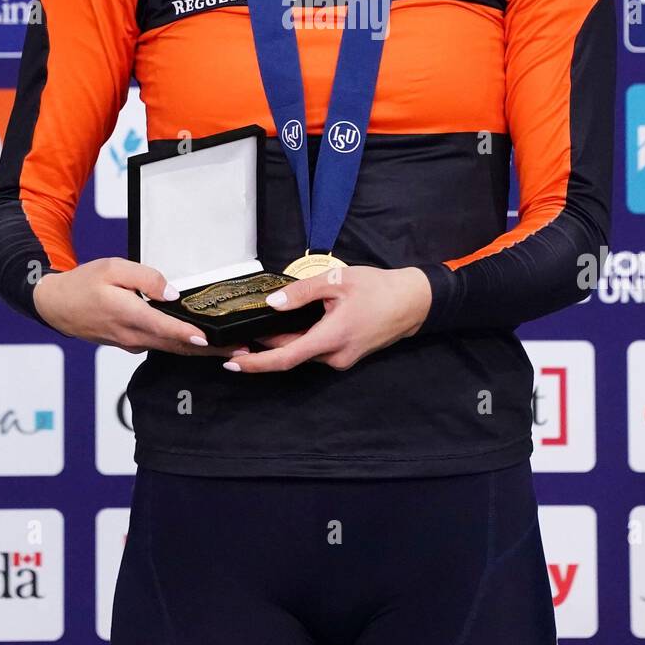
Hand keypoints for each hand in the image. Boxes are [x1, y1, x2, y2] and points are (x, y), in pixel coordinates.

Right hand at [32, 258, 249, 358]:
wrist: (57, 305)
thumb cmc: (84, 284)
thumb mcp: (113, 268)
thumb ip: (145, 277)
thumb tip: (172, 292)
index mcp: (128, 315)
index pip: (164, 328)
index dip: (188, 335)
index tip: (209, 339)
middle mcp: (132, 336)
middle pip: (176, 346)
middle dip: (209, 350)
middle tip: (240, 352)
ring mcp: (131, 343)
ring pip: (170, 350)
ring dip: (200, 352)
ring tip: (229, 351)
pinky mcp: (130, 344)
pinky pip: (160, 347)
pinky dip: (182, 347)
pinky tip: (199, 343)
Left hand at [226, 265, 432, 373]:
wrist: (412, 302)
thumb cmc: (377, 288)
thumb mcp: (337, 281)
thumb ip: (302, 293)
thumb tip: (272, 304)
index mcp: (331, 338)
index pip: (285, 358)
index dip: (256, 364)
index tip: (232, 362)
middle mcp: (335, 356)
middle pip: (291, 353)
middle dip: (265, 346)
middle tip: (239, 333)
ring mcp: (342, 359)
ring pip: (304, 352)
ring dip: (283, 341)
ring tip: (262, 325)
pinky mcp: (347, 355)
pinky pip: (316, 350)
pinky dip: (300, 340)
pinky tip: (292, 324)